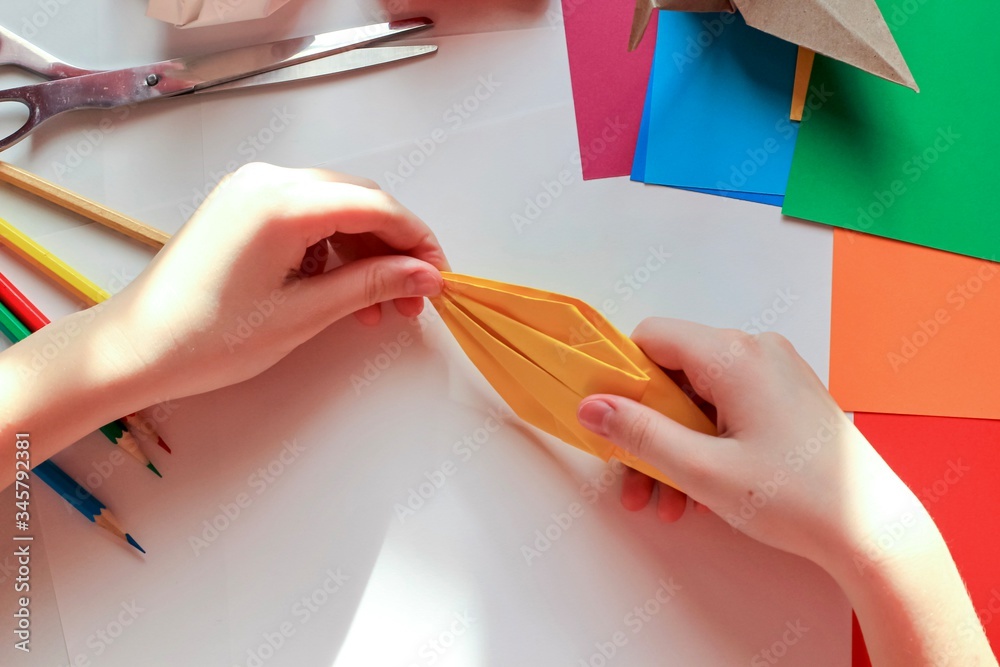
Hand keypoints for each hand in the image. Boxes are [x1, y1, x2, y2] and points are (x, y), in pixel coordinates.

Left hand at [96, 163, 448, 404]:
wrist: (134, 348)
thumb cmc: (209, 337)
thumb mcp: (304, 313)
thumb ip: (372, 286)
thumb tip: (425, 276)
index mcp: (282, 202)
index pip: (376, 206)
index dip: (417, 241)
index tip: (439, 278)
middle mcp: (268, 181)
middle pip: (358, 202)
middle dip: (393, 249)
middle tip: (413, 299)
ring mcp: (250, 190)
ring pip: (335, 210)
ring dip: (364, 253)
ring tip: (378, 307)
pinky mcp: (241, 206)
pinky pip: (306, 217)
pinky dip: (332, 250)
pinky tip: (341, 291)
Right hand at [576, 318, 917, 568]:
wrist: (872, 530)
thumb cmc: (796, 499)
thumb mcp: (702, 471)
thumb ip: (639, 433)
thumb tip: (590, 406)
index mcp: (734, 355)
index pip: (650, 338)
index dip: (621, 377)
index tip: (609, 423)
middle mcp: (756, 350)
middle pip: (672, 373)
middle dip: (647, 429)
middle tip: (636, 482)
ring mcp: (775, 371)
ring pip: (697, 397)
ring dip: (673, 446)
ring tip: (668, 501)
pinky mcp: (786, 395)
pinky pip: (726, 407)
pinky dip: (705, 443)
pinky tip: (700, 491)